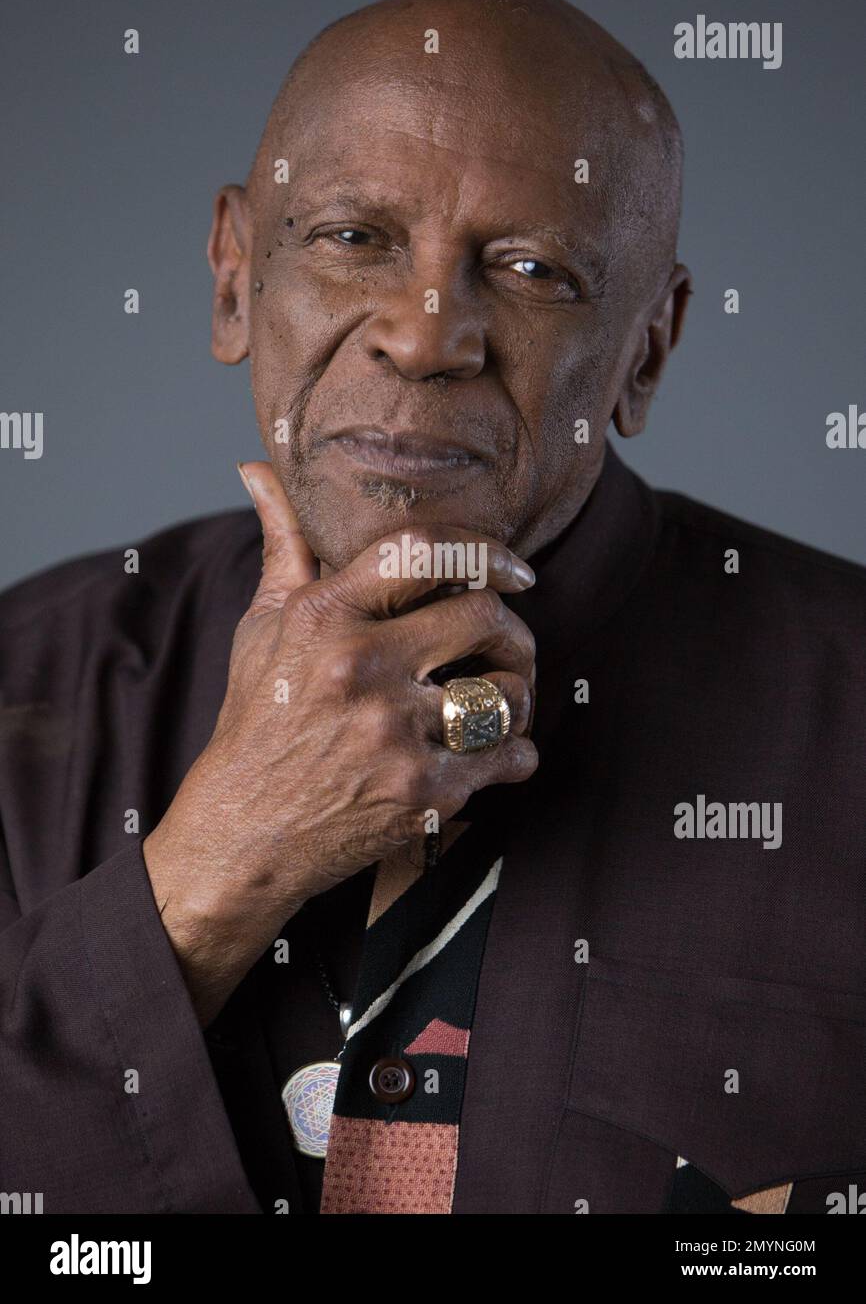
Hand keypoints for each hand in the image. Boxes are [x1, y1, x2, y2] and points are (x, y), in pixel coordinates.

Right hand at [144, 462, 536, 1022]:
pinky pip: (508, 757)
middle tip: (510, 644)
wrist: (241, 833)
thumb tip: (258, 471)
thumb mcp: (261, 627)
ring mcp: (393, 733)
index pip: (425, 551)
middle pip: (484, 616)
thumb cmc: (257, 721)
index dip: (486, 550)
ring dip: (518, 694)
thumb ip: (282, 545)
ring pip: (506, 691)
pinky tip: (497, 753)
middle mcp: (360, 669)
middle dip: (513, 629)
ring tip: (500, 700)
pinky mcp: (421, 792)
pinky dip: (515, 754)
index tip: (516, 569)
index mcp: (324, 617)